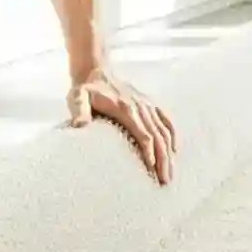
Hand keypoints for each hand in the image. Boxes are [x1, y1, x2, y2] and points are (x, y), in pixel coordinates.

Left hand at [68, 68, 177, 184]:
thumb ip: (78, 111)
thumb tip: (79, 125)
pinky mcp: (149, 104)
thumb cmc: (85, 90)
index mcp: (125, 108)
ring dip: (169, 153)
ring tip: (169, 174)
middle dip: (163, 160)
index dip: (149, 152)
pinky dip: (173, 136)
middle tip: (165, 181)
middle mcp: (140, 106)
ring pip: (164, 131)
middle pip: (158, 136)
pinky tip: (175, 151)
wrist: (95, 70)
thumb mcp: (77, 98)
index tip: (152, 170)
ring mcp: (147, 104)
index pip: (143, 134)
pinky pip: (166, 120)